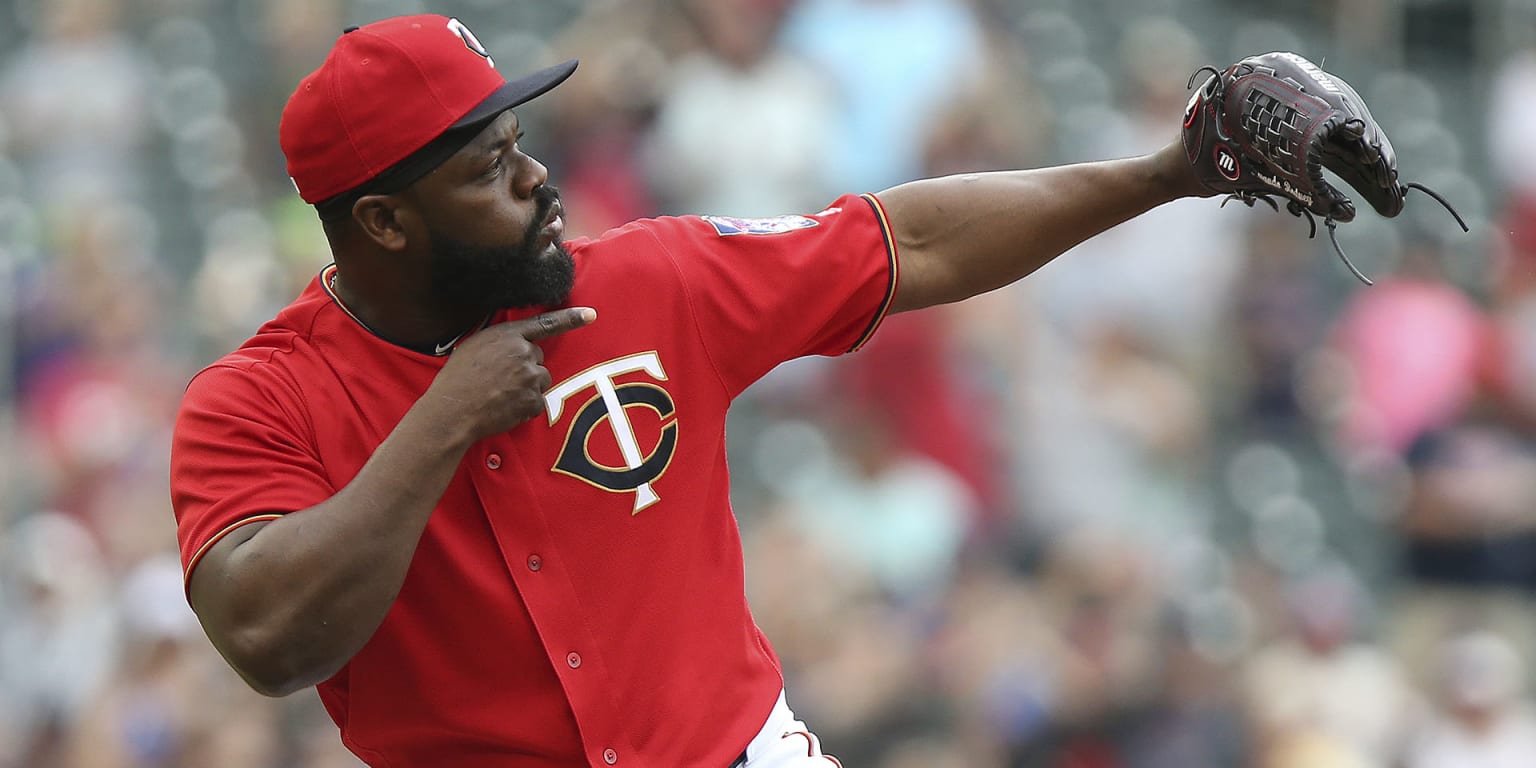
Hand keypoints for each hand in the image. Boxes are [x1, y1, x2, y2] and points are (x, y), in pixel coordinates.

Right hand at [424, 307, 596, 441]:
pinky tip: (504, 408)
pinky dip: (524, 407)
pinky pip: (537, 402)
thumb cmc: (457, 379)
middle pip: (539, 359)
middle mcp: (523, 352)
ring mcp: (530, 376)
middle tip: (500, 381)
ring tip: (500, 395)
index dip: (570, 318)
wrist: (452, 410)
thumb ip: (500, 342)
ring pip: (540, 381)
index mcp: (507, 335)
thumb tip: (514, 345)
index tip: (591, 314)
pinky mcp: (533, 400)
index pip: (545, 323)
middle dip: (526, 369)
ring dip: (526, 388)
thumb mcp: (475, 346)